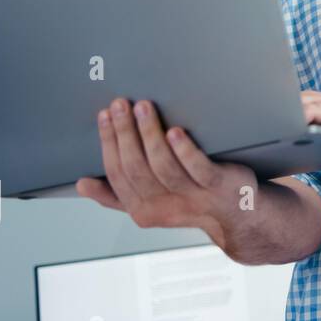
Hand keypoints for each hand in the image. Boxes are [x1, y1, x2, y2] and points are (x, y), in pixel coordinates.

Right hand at [76, 98, 259, 252]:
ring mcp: (193, 196)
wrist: (238, 215)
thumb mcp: (151, 204)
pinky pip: (198, 169)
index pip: (117, 174)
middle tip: (120, 104)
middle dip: (125, 133)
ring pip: (164, 167)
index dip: (108, 143)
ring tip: (143, 108)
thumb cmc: (191, 201)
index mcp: (143, 209)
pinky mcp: (218, 186)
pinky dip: (185, 150)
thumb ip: (117, 195)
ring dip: (150, 135)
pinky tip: (176, 132)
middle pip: (137, 168)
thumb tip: (83, 184)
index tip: (104, 115)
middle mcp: (165, 206)